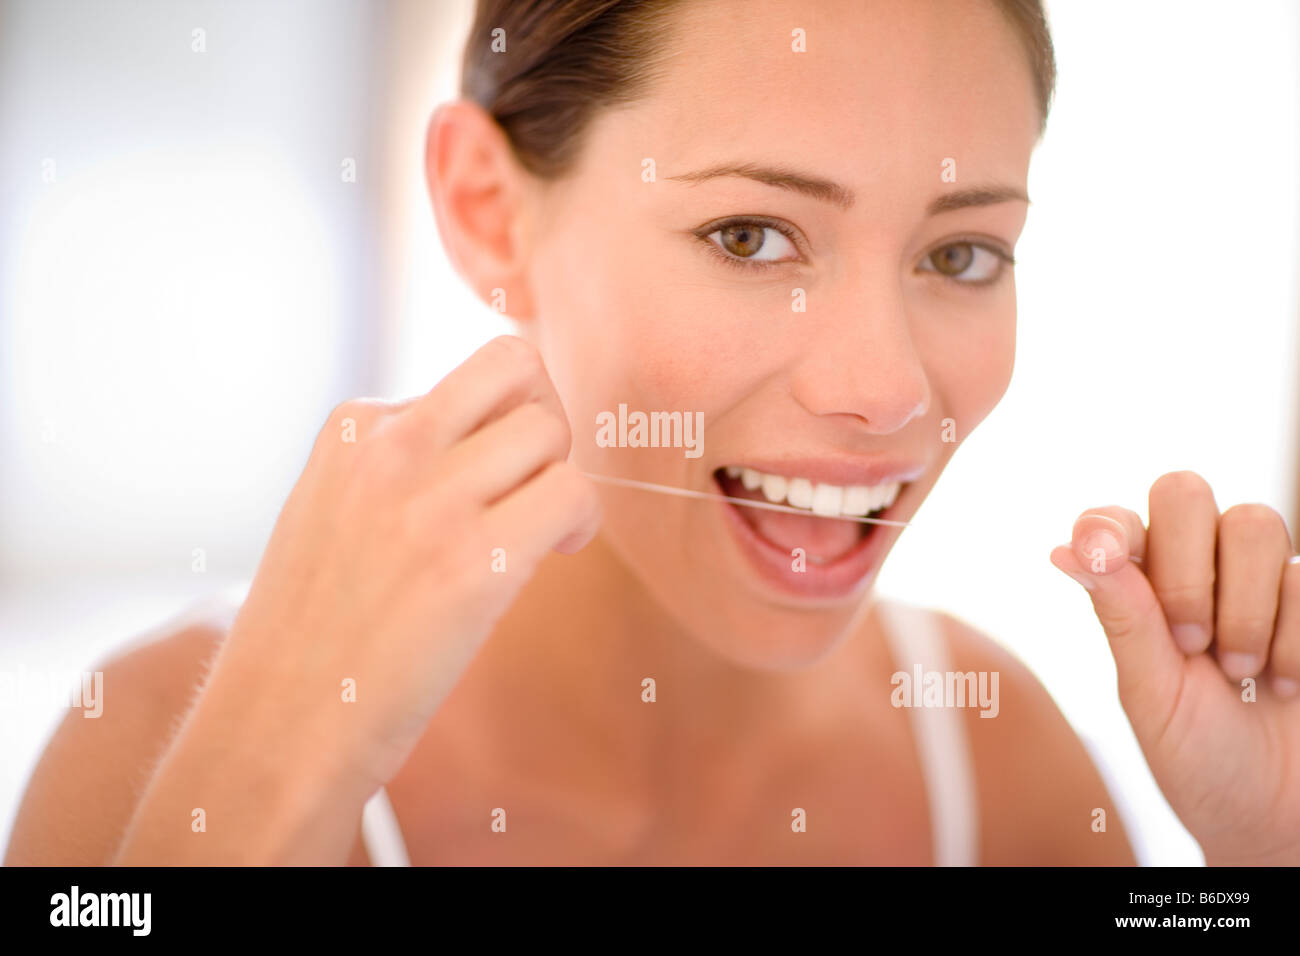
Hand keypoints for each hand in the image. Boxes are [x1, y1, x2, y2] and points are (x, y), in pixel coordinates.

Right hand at [209, 334, 600, 793]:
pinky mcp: (472, 563)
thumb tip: (494, 434)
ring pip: (550, 426)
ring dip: (561, 476)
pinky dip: (582, 520)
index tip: (493, 478)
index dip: (500, 423)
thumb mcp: (333, 509)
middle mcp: (387, 447)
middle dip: (544, 418)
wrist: (276, 725)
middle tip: (533, 482)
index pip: (469, 374)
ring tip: (540, 529)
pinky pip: (573, 492)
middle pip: (516, 367)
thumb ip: (399, 463)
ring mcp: (428, 502)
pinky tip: (557, 553)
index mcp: (350, 428)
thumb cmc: (315, 631)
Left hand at [1051, 471, 1299, 864]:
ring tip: (1237, 672)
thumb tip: (1067, 549)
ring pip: (1253, 523)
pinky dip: (1290, 640)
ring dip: (1241, 607)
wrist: (1274, 814)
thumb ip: (1122, 617)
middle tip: (1189, 644)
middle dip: (1184, 569)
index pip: (1116, 519)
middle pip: (1184, 491)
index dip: (1109, 525)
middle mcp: (1197, 566)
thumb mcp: (1150, 694)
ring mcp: (1261, 577)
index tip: (1106, 557)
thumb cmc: (1200, 756)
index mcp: (1137, 587)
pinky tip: (1283, 687)